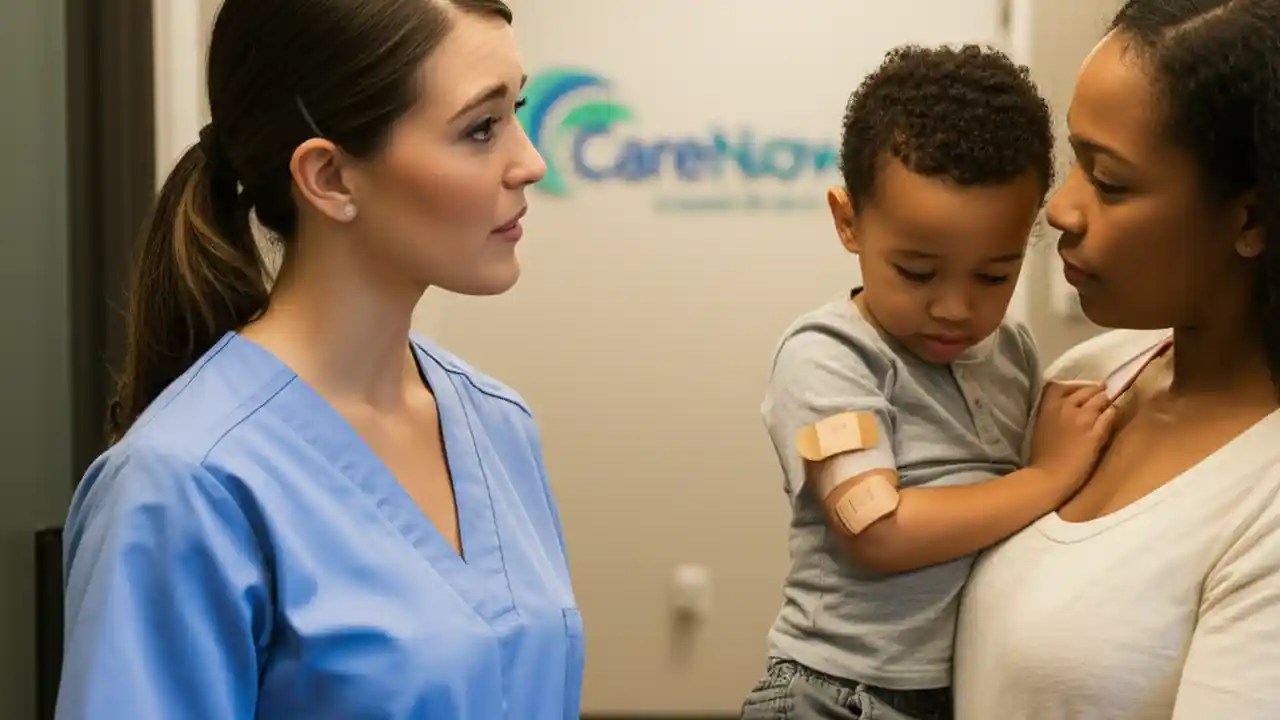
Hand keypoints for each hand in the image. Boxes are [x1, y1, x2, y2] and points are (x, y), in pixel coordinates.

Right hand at [1028, 381, 1117, 496]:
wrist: (1049, 478)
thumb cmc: (1041, 456)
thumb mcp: (1040, 426)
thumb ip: (1052, 411)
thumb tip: (1067, 405)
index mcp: (1048, 405)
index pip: (1062, 385)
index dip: (1075, 387)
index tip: (1081, 394)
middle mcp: (1066, 406)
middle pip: (1087, 389)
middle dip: (1096, 393)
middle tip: (1101, 399)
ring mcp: (1083, 418)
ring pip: (1102, 399)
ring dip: (1106, 402)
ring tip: (1107, 409)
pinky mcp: (1097, 432)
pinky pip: (1110, 415)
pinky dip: (1112, 414)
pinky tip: (1111, 420)